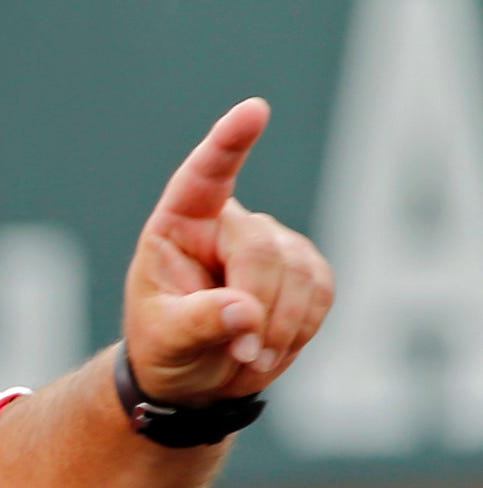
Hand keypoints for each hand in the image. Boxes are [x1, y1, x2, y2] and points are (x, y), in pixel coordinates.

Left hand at [123, 97, 334, 405]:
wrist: (194, 377)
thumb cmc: (165, 347)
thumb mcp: (164, 340)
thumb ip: (198, 323)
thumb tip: (244, 311)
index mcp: (180, 225)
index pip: (204, 176)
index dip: (228, 143)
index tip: (254, 111)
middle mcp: (228, 225)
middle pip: (261, 250)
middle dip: (257, 307)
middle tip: (241, 353)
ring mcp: (273, 244)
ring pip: (299, 273)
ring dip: (279, 327)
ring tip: (247, 356)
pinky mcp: (306, 270)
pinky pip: (322, 292)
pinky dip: (301, 329)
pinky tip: (271, 347)